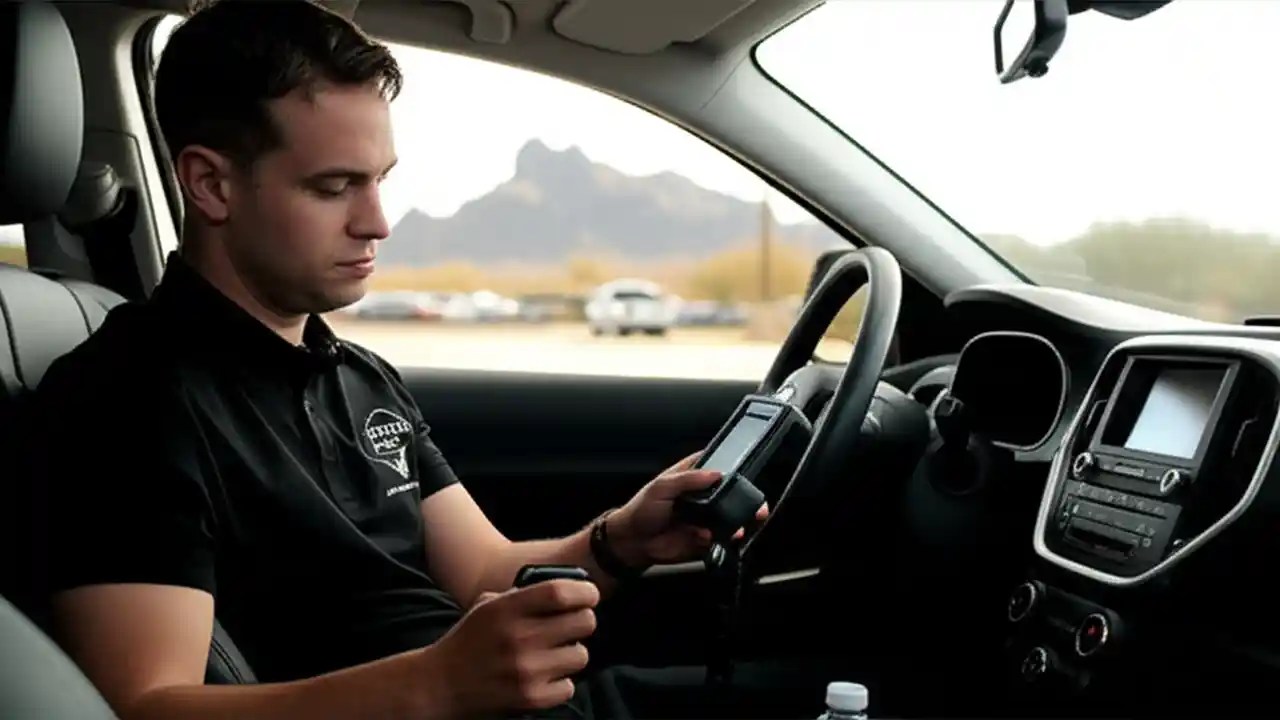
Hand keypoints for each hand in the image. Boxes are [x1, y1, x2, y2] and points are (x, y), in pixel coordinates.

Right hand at [420, 579, 598, 716]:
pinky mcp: (531, 699)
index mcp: (506, 609)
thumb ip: (522, 595)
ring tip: (554, 654)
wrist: (440, 685)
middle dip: (582, 621)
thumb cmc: (469, 641)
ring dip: (572, 654)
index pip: (561, 592)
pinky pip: (569, 686)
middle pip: (583, 622)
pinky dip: (560, 683)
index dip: (584, 591)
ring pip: (581, 655)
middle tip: (572, 626)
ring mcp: (526, 670)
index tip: (589, 594)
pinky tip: (544, 677)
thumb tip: (567, 588)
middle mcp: (518, 638)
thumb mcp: (487, 606)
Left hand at [608, 452, 769, 566]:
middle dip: (746, 499)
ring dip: (738, 522)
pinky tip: (710, 537)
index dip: (732, 467)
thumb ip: (688, 479)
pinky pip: (722, 539)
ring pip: (732, 518)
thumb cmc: (641, 510)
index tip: (746, 470)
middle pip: (732, 494)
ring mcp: (706, 518)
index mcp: (693, 476)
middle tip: (756, 506)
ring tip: (736, 526)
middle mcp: (703, 496)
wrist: (632, 543)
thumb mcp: (661, 487)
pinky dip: (722, 539)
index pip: (718, 465)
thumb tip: (716, 474)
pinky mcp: (706, 539)